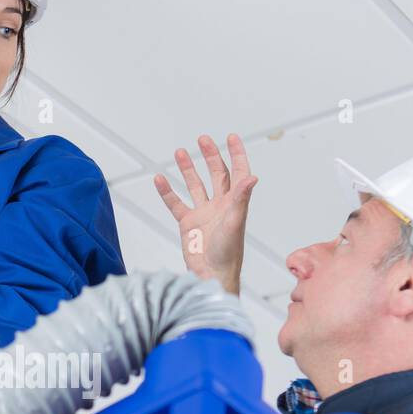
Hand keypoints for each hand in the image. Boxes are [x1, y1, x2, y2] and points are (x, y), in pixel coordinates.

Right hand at [154, 132, 256, 293]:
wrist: (210, 275)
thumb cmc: (227, 254)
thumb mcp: (235, 222)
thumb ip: (241, 198)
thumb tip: (252, 176)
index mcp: (235, 203)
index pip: (238, 173)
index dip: (237, 155)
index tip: (231, 138)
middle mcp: (220, 205)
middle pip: (217, 174)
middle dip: (211, 156)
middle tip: (203, 140)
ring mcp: (203, 214)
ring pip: (195, 185)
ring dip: (188, 169)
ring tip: (180, 152)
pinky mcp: (188, 224)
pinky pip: (176, 204)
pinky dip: (167, 192)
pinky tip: (159, 180)